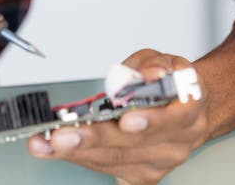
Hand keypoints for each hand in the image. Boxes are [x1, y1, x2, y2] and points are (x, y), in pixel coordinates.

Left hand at [28, 49, 207, 184]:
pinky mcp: (142, 175)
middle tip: (63, 134)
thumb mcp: (165, 60)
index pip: (170, 117)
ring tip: (47, 142)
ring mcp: (159, 162)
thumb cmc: (172, 83)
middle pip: (132, 144)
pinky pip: (107, 169)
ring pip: (114, 159)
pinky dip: (79, 157)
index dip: (149, 120)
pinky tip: (54, 150)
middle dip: (94, 138)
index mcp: (188, 108)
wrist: (188, 108)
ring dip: (77, 151)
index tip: (126, 119)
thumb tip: (147, 74)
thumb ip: (152, 65)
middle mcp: (176, 141)